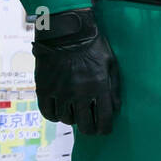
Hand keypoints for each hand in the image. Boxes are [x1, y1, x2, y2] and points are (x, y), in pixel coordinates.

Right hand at [32, 7, 120, 134]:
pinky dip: (54, 115)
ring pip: (66, 119)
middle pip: (85, 125)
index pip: (104, 119)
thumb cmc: (92, 45)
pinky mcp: (44, 88)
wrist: (65, 30)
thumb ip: (113, 87)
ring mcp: (61, 92)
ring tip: (75, 112)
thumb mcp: (110, 63)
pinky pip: (48, 113)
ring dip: (72, 119)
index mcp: (99, 87)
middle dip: (90, 129)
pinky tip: (59, 111)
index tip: (104, 130)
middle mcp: (80, 93)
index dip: (105, 129)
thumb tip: (115, 108)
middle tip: (90, 127)